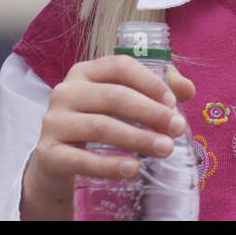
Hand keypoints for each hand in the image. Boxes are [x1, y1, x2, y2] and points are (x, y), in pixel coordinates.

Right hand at [22, 56, 195, 219]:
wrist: (58, 163)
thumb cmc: (98, 125)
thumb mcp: (123, 104)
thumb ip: (156, 91)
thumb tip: (188, 89)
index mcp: (85, 72)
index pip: (119, 66)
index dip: (149, 82)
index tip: (174, 102)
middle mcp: (66, 91)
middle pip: (113, 96)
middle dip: (150, 112)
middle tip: (177, 129)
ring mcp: (53, 122)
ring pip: (99, 126)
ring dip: (137, 138)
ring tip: (165, 149)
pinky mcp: (48, 153)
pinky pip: (80, 158)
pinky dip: (108, 165)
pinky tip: (133, 168)